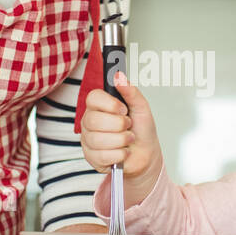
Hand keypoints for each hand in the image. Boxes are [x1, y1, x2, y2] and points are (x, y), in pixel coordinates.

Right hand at [80, 74, 162, 197]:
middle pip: (94, 120)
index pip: (93, 98)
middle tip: (128, 126)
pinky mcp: (92, 158)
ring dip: (121, 141)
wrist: (146, 154)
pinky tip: (123, 152)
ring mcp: (88, 140)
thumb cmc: (142, 130)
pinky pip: (102, 156)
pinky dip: (119, 154)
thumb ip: (131, 91)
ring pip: (98, 139)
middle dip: (118, 125)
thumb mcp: (141, 108)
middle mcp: (90, 122)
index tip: (123, 109)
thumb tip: (119, 76)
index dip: (109, 104)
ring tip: (128, 140)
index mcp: (99, 107)